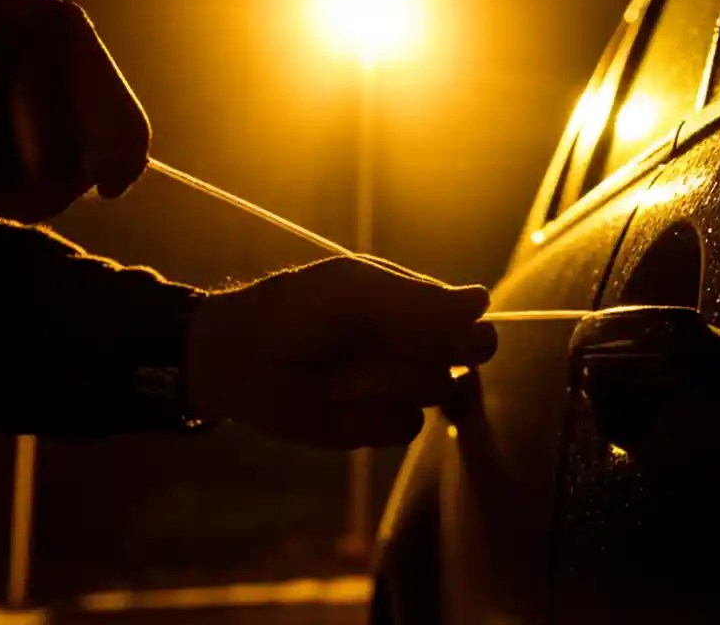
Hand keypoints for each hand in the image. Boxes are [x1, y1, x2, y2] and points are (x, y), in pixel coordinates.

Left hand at [184, 255, 496, 447]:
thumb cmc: (294, 311)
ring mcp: (400, 385)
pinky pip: (407, 425)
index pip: (472, 318)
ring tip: (337, 373)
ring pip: (437, 390)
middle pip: (469, 357)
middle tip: (381, 346)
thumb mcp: (354, 293)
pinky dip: (371, 414)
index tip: (438, 331)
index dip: (465, 331)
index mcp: (415, 303)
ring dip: (386, 381)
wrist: (237, 358)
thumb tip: (482, 301)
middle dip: (428, 352)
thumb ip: (418, 300)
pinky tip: (335, 400)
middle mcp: (416, 344)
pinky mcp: (379, 424)